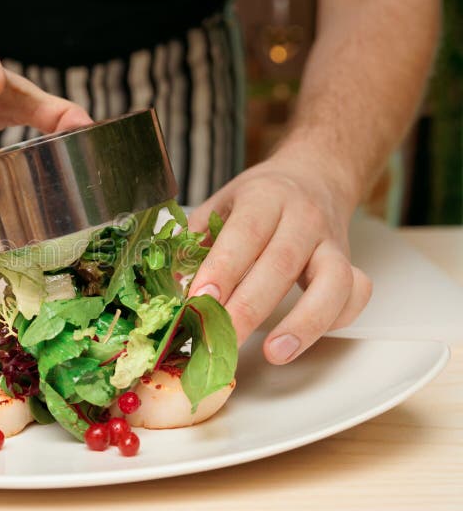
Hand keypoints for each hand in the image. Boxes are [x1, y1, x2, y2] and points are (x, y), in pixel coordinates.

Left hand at [187, 151, 371, 363]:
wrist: (314, 177)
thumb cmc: (259, 199)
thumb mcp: (221, 204)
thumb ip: (197, 240)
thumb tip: (175, 284)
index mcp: (264, 198)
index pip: (244, 234)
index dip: (222, 269)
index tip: (199, 302)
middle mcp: (303, 218)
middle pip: (280, 265)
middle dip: (248, 308)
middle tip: (220, 339)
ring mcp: (332, 242)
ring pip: (331, 283)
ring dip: (302, 323)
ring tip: (273, 353)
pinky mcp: (351, 264)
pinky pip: (354, 294)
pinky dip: (335, 320)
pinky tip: (303, 339)